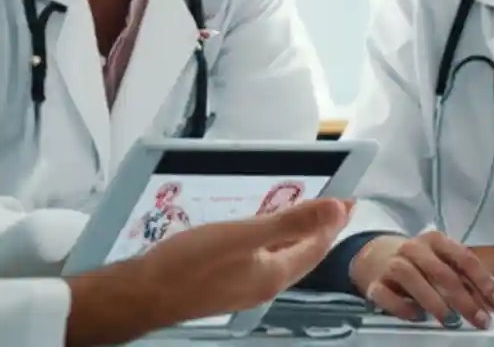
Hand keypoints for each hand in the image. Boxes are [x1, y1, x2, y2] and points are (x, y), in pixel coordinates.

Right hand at [64, 199, 351, 346]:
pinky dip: (272, 245)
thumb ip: (290, 222)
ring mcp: (243, 289)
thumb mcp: (243, 235)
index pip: (316, 246)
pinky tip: (260, 236)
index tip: (348, 200)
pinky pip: (262, 263)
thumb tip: (335, 209)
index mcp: (274, 274)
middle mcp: (264, 286)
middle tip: (334, 207)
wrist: (144, 294)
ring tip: (304, 216)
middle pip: (303, 256)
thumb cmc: (189, 263)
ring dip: (297, 237)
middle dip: (321, 231)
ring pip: (282, 261)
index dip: (333, 222)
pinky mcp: (225, 286)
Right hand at [350, 232, 493, 329]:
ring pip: (414, 280)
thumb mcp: (443, 262)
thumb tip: (493, 300)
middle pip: (442, 273)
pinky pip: (387, 296)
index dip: (483, 282)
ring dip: (436, 303)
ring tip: (452, 321)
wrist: (374, 256)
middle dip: (465, 299)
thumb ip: (466, 278)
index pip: (464, 258)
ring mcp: (392, 265)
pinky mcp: (375, 284)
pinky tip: (418, 317)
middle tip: (480, 320)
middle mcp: (413, 248)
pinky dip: (403, 308)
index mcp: (435, 240)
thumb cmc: (419, 263)